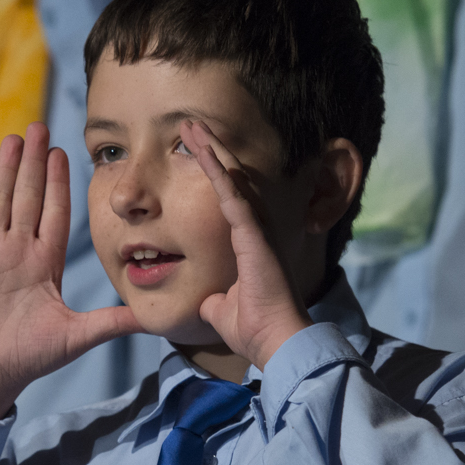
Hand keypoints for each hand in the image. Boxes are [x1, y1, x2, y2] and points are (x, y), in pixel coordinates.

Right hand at [0, 124, 140, 424]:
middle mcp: (17, 252)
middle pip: (26, 198)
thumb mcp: (78, 335)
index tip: (64, 153)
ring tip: (11, 139)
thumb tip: (155, 318)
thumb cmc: (30, 358)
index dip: (58, 184)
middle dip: (33, 164)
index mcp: (44, 263)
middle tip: (39, 128)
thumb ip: (113, 321)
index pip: (54, 214)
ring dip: (2, 171)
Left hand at [180, 120, 311, 369]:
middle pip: (231, 178)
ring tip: (192, 124)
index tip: (192, 151)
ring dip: (212, 150)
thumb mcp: (220, 310)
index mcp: (247, 243)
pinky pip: (233, 196)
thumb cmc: (252, 328)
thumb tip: (205, 302)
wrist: (273, 341)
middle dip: (210, 149)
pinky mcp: (253, 235)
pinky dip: (218, 172)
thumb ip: (213, 300)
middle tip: (190, 123)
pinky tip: (204, 150)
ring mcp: (256, 230)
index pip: (226, 198)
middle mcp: (255, 230)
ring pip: (232, 179)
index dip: (212, 172)